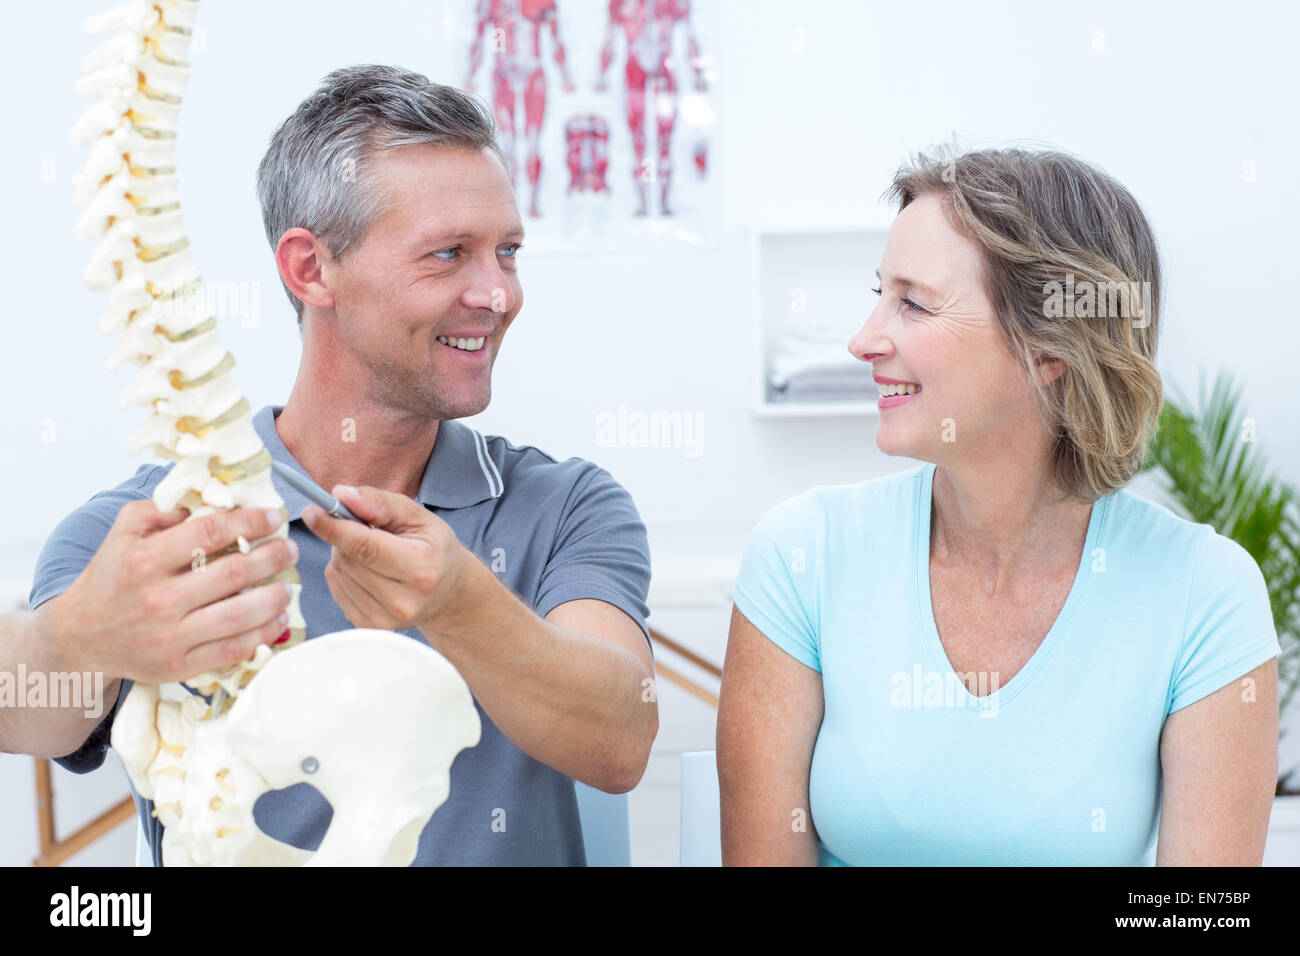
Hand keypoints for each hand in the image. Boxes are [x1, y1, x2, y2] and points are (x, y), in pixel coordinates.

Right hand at [49, 502, 296, 683]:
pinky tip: (278, 618)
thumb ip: (164, 510)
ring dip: (275, 597)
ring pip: (239, 615)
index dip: (249, 522)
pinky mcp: (180, 666)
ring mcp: (170, 636)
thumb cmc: (112, 577)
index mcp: (145, 560)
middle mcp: (159, 599)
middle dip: (272, 557)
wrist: (81, 637)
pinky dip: (264, 634)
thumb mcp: (124, 531)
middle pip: (233, 573)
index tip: (273, 518)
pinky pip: (233, 650)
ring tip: (288, 584)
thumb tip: (212, 499)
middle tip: (289, 548)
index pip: (210, 533)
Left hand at [301, 485, 466, 631]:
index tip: (312, 511)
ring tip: (373, 551)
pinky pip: (336, 588)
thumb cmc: (433, 548)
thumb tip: (340, 495)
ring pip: (338, 573)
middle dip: (344, 535)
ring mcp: (385, 620)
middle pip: (348, 559)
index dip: (334, 528)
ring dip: (344, 554)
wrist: (448, 592)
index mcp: (421, 569)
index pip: (365, 547)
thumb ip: (381, 503)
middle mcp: (403, 601)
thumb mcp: (418, 516)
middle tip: (363, 527)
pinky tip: (368, 570)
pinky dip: (344, 572)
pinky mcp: (369, 626)